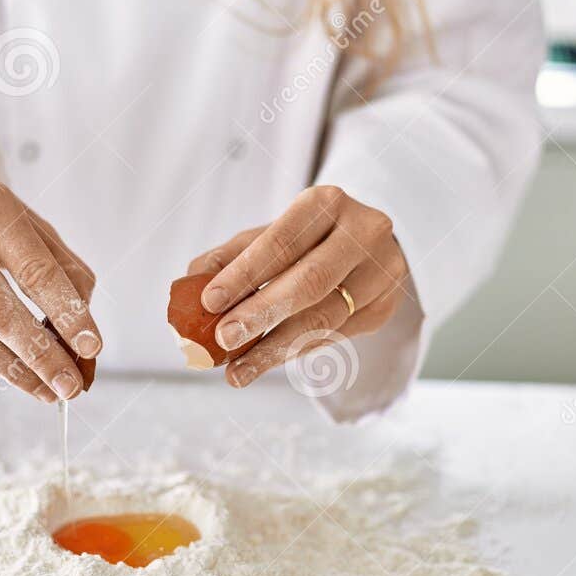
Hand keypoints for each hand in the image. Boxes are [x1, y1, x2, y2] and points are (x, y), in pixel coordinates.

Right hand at [0, 150, 100, 401]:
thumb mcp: (25, 218)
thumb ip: (61, 265)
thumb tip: (82, 324)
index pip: (33, 269)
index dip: (65, 311)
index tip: (92, 345)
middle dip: (40, 354)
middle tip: (71, 386)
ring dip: (18, 370)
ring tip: (52, 391)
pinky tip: (25, 376)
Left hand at [187, 185, 407, 387]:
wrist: (371, 244)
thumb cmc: (309, 238)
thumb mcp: (272, 234)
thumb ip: (232, 256)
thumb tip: (190, 283)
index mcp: (326, 203)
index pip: (281, 242)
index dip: (244, 273)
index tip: (210, 302)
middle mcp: (362, 233)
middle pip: (309, 282)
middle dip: (261, 314)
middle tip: (223, 340)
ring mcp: (380, 272)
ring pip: (324, 318)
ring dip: (275, 349)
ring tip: (237, 371)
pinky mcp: (384, 306)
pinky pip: (334, 336)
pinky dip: (295, 352)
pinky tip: (266, 362)